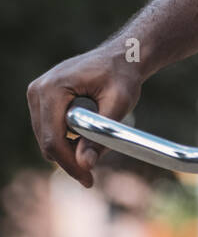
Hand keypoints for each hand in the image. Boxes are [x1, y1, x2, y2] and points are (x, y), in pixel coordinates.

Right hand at [27, 46, 144, 187]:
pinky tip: (83, 139)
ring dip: (66, 151)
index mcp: (53, 88)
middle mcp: (38, 90)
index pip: (53, 138)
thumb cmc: (122, 75)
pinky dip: (64, 140)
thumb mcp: (119, 103)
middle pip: (46, 141)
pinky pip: (48, 130)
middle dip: (68, 160)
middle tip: (91, 176)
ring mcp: (36, 93)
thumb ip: (101, 134)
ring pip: (46, 138)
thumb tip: (85, 164)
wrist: (121, 56)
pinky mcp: (40, 98)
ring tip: (92, 153)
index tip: (88, 180)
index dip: (69, 163)